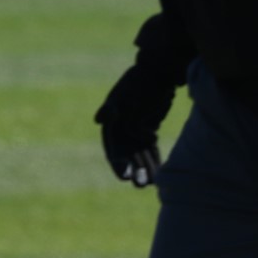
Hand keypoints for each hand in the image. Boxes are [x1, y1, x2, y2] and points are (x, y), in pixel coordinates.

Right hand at [94, 64, 176, 187]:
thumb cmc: (138, 81)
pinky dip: (154, 162)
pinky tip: (159, 175)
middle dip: (133, 170)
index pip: (113, 148)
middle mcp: (122, 131)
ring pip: (140, 156)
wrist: (159, 73)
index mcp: (112, 123)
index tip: (124, 175)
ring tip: (149, 184)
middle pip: (126, 156)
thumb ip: (111, 107)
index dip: (118, 163)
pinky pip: (151, 151)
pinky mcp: (149, 133)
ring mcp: (135, 133)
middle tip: (139, 183)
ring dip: (144, 169)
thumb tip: (99, 120)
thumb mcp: (124, 92)